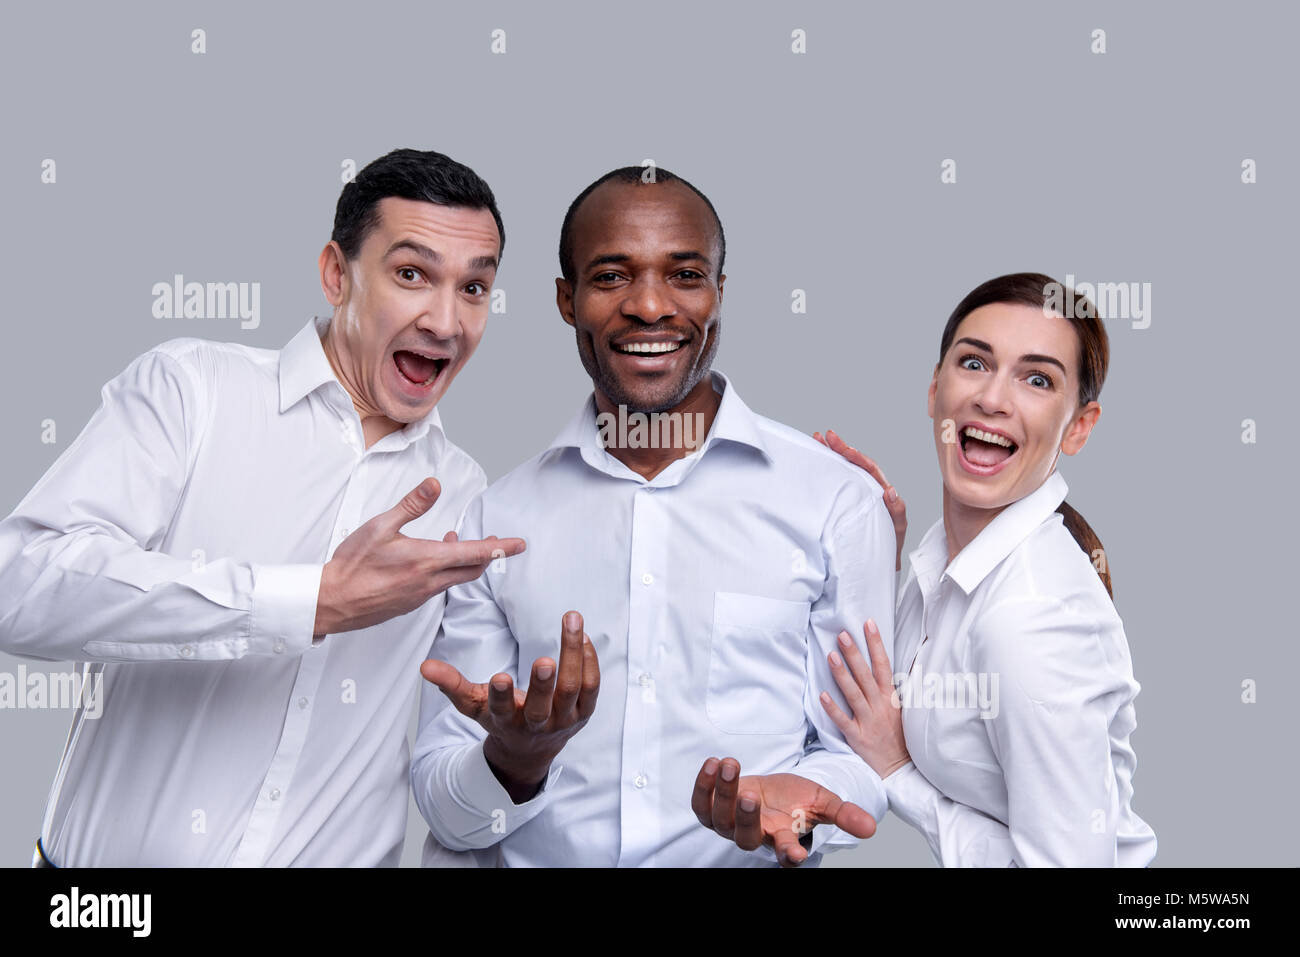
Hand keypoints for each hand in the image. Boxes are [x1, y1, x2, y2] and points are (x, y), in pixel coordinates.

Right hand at [313, 477, 524, 635]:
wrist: (332, 601)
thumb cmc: (352, 565)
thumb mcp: (380, 526)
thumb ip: (412, 505)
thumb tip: (434, 485)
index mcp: (426, 560)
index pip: (475, 553)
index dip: (500, 548)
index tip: (519, 544)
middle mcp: (429, 581)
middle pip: (472, 569)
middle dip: (488, 555)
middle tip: (496, 543)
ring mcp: (421, 595)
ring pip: (455, 578)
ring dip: (464, 561)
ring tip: (460, 543)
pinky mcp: (411, 603)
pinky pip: (438, 586)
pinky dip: (445, 571)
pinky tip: (432, 561)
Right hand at [421, 610, 599, 803]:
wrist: (531, 750)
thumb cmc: (500, 719)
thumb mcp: (473, 705)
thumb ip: (451, 684)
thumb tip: (424, 666)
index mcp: (506, 723)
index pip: (502, 711)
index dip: (501, 696)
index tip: (498, 677)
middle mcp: (537, 725)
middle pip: (543, 706)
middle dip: (543, 684)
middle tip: (545, 660)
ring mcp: (564, 720)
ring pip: (572, 689)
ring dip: (573, 655)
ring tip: (571, 619)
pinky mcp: (584, 712)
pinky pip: (591, 686)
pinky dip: (588, 660)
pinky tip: (583, 635)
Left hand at [691, 758, 876, 866]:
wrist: (772, 791)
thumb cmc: (796, 800)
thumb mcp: (822, 802)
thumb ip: (844, 814)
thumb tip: (871, 827)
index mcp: (782, 838)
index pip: (785, 853)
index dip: (789, 855)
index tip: (794, 853)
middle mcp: (754, 835)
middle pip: (745, 838)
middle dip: (747, 818)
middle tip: (752, 797)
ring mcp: (731, 823)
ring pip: (720, 819)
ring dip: (723, 792)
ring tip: (730, 764)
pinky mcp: (714, 808)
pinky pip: (702, 803)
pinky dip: (704, 785)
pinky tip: (713, 764)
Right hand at [813, 429, 906, 570]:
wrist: (880, 563)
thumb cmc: (890, 546)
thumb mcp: (897, 529)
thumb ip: (897, 511)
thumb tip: (891, 491)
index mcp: (880, 492)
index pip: (868, 468)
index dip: (856, 456)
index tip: (842, 447)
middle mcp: (868, 490)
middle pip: (853, 464)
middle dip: (839, 449)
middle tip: (823, 436)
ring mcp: (856, 496)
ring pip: (844, 472)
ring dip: (831, 456)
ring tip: (815, 442)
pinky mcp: (845, 505)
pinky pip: (837, 485)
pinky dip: (827, 473)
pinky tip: (815, 465)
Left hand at [819, 619, 910, 778]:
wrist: (900, 768)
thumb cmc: (899, 736)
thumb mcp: (903, 708)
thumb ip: (896, 686)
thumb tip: (900, 661)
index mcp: (891, 697)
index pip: (883, 665)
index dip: (876, 644)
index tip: (868, 623)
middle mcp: (880, 706)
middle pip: (866, 675)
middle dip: (855, 653)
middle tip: (842, 634)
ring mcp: (868, 721)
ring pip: (854, 694)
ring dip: (843, 674)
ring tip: (831, 655)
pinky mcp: (857, 737)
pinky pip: (843, 721)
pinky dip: (833, 708)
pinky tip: (821, 695)